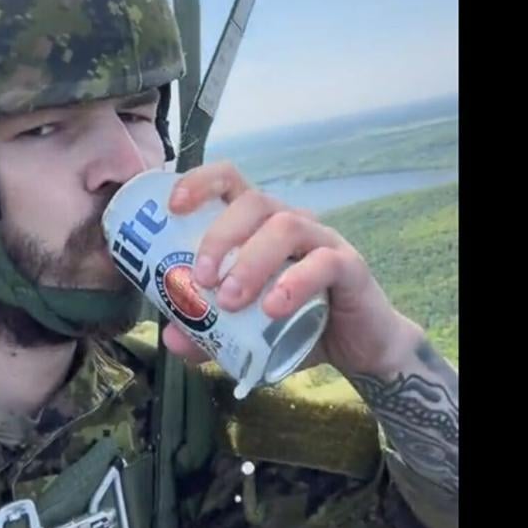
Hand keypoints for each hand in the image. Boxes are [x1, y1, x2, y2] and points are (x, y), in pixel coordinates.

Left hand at [161, 161, 420, 377]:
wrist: (357, 347)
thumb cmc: (296, 323)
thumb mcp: (244, 332)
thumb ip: (207, 333)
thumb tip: (170, 338)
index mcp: (259, 224)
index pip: (230, 181)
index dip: (200, 183)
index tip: (174, 208)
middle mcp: (291, 221)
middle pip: (254, 202)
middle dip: (220, 236)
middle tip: (201, 279)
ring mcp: (322, 240)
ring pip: (286, 226)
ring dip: (251, 261)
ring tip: (230, 300)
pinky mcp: (350, 266)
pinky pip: (324, 263)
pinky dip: (295, 283)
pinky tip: (274, 308)